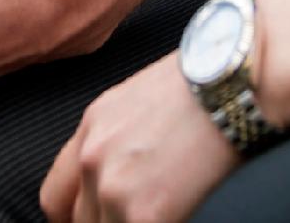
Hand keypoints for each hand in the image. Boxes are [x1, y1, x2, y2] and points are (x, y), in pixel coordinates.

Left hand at [41, 53, 238, 222]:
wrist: (233, 80)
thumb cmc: (201, 82)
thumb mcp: (138, 100)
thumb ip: (114, 140)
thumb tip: (117, 173)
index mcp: (91, 129)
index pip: (56, 197)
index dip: (74, 216)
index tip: (91, 220)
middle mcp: (94, 159)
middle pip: (81, 220)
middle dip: (105, 221)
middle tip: (132, 214)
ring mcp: (115, 189)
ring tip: (162, 209)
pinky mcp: (147, 215)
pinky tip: (177, 214)